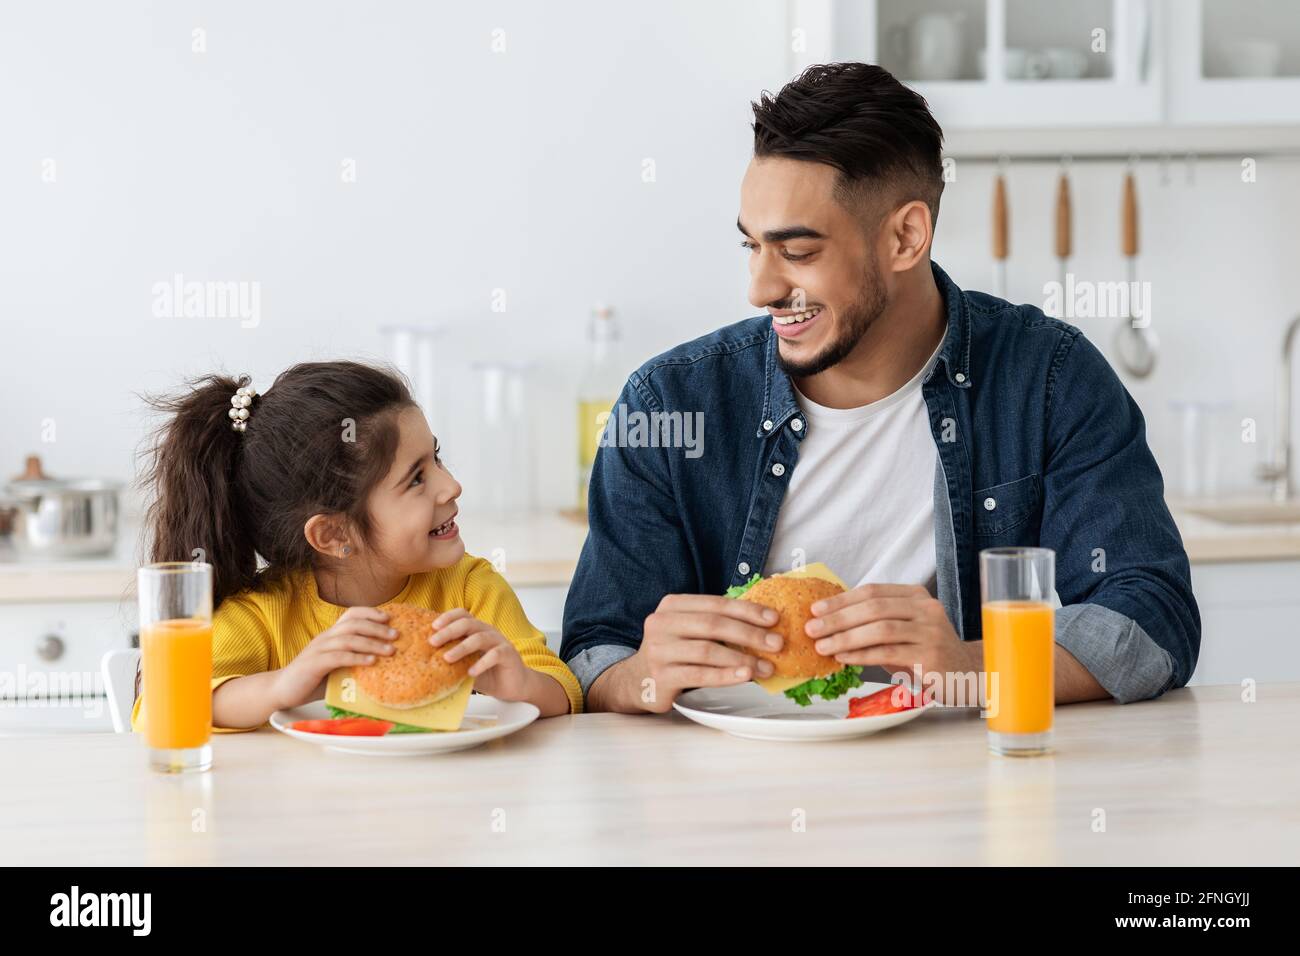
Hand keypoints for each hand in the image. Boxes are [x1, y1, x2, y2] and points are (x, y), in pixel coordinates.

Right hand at [272, 606, 396, 709]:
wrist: (281, 690)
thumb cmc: (312, 680)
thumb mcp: (336, 667)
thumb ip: (353, 662)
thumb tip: (384, 665)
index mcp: (330, 635)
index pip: (351, 614)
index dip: (371, 612)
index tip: (390, 618)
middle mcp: (325, 638)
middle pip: (354, 624)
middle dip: (378, 628)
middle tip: (396, 635)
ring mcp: (318, 650)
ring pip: (348, 639)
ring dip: (372, 643)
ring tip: (390, 650)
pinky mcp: (313, 664)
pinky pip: (338, 657)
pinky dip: (356, 658)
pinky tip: (371, 662)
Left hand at [428, 608, 531, 701]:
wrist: (514, 685)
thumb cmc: (488, 674)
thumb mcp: (466, 666)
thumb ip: (453, 663)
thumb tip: (426, 665)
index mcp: (477, 630)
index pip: (462, 615)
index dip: (447, 617)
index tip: (432, 627)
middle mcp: (488, 631)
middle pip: (468, 624)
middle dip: (448, 631)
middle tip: (433, 642)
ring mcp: (500, 641)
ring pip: (479, 638)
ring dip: (461, 647)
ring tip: (447, 658)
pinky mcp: (509, 654)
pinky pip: (495, 654)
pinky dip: (481, 663)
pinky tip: (471, 672)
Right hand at [631, 594, 782, 712]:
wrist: (638, 680)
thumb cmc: (674, 652)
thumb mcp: (688, 629)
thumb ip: (716, 622)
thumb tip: (764, 624)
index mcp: (672, 605)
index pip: (715, 604)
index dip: (747, 610)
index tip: (774, 618)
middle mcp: (662, 623)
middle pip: (713, 625)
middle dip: (749, 634)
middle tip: (776, 643)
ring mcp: (659, 650)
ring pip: (707, 651)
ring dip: (742, 659)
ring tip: (766, 667)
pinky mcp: (662, 676)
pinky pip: (700, 674)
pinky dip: (726, 676)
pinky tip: (745, 677)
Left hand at [805, 584, 980, 702]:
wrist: (967, 674)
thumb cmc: (926, 653)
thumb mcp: (902, 631)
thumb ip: (874, 623)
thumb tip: (829, 622)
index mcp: (916, 596)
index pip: (872, 591)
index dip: (841, 599)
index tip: (816, 609)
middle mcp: (926, 609)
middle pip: (874, 607)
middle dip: (838, 618)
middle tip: (812, 628)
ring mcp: (931, 632)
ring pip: (880, 628)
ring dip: (845, 637)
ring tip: (822, 646)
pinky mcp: (931, 656)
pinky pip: (888, 652)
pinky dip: (861, 654)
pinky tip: (843, 658)